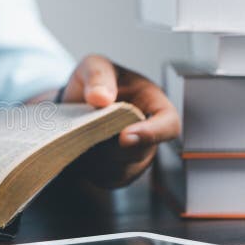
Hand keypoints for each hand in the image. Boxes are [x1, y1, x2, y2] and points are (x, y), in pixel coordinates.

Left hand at [60, 55, 180, 188]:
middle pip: (141, 152)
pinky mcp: (119, 171)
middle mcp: (149, 132)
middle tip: (87, 132)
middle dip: (112, 146)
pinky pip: (108, 178)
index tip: (124, 136)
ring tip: (83, 135)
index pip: (169, 124)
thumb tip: (101, 97)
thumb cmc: (94, 82)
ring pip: (122, 168)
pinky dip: (92, 167)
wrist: (74, 103)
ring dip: (99, 157)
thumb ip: (98, 75)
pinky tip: (83, 149)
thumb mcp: (93, 66)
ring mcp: (136, 155)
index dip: (152, 133)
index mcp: (152, 103)